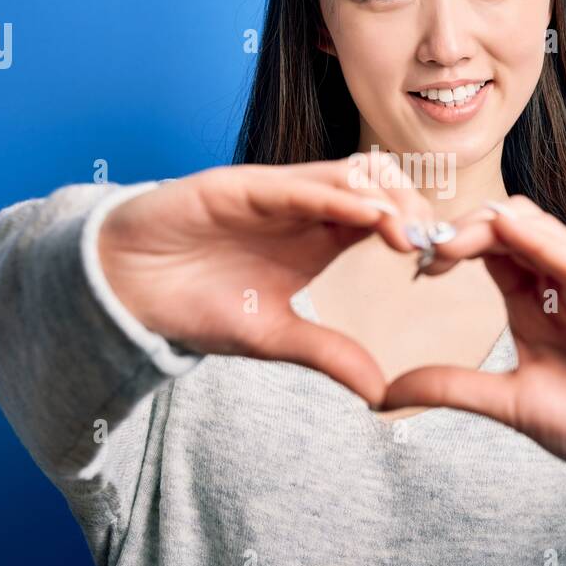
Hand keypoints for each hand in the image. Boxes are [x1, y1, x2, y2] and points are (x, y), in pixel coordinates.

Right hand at [97, 154, 432, 406]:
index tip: (440, 264)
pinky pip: (299, 184)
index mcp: (319, 235)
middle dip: (412, 210)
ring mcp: (275, 192)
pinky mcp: (240, 187)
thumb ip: (327, 354)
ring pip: (347, 174)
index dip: (415, 231)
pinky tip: (367, 215)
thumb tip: (382, 392)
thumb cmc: (197, 304)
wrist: (125, 289)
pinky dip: (337, 196)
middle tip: (433, 248)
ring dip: (384, 199)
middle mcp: (304, 207)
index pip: (384, 216)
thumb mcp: (273, 337)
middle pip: (378, 186)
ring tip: (409, 236)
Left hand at [383, 196, 565, 513]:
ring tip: (451, 235)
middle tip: (424, 247)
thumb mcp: (507, 404)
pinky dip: (546, 242)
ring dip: (495, 226)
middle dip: (464, 229)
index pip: (488, 249)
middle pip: (510, 228)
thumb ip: (451, 388)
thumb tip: (382, 394)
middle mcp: (560, 286)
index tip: (413, 258)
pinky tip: (513, 230)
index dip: (449, 244)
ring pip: (543, 231)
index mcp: (532, 301)